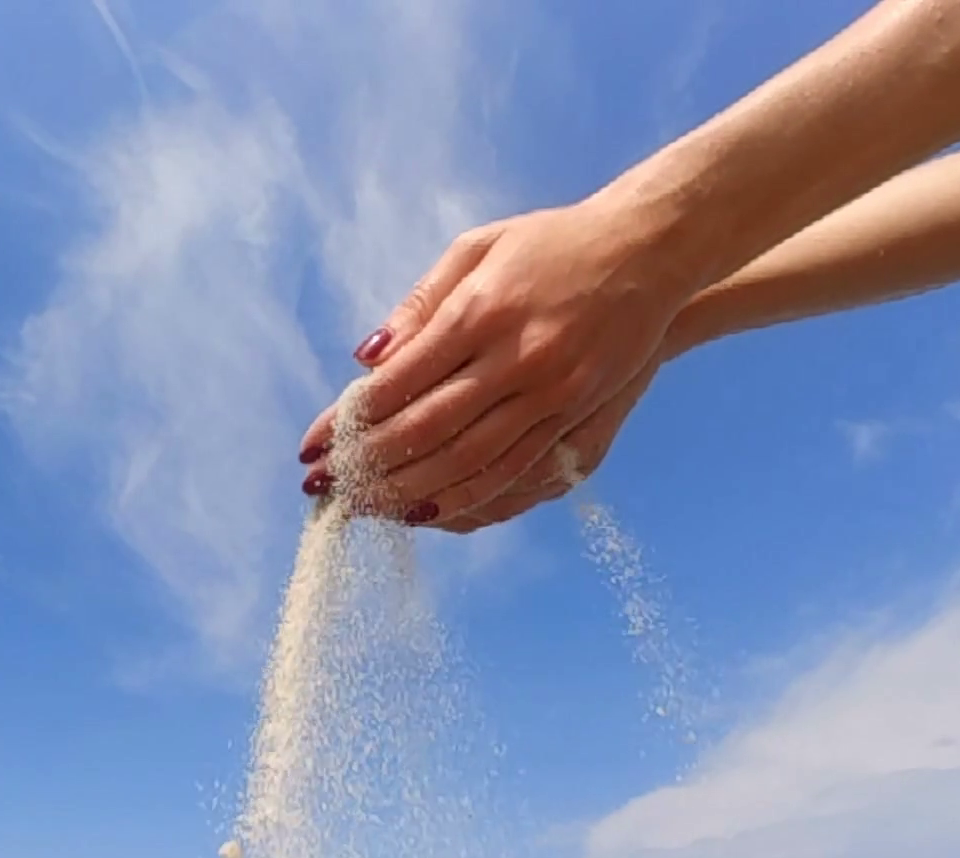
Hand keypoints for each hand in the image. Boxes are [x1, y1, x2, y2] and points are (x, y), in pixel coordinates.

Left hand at [296, 194, 695, 524]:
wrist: (648, 252)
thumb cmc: (553, 244)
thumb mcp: (480, 248)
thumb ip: (420, 304)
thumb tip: (367, 358)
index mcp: (481, 311)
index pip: (398, 381)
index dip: (349, 421)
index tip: (311, 447)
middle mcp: (515, 357)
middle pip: (426, 429)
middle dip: (367, 464)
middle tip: (325, 488)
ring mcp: (550, 393)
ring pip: (467, 462)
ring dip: (408, 491)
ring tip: (364, 507)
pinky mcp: (576, 415)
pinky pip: (512, 471)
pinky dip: (465, 499)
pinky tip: (427, 511)